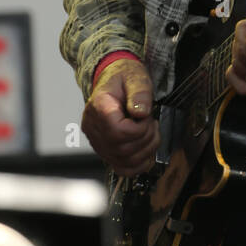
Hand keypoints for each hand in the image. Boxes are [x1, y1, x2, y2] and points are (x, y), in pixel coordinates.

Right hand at [81, 58, 160, 175]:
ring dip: (145, 150)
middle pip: (122, 149)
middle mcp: (94, 127)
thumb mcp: (135, 77)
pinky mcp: (105, 150)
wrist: (114, 80)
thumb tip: (141, 113)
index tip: (146, 117)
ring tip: (149, 132)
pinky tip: (145, 149)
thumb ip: (139, 93)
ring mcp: (98, 141)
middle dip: (146, 138)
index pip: (118, 132)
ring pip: (123, 161)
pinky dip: (138, 164)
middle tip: (150, 123)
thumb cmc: (123, 78)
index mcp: (99, 107)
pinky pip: (121, 168)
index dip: (139, 129)